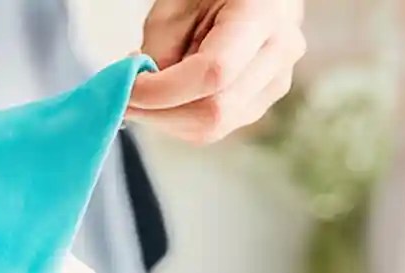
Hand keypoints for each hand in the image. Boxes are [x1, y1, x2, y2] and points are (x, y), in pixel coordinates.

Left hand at [129, 0, 305, 144]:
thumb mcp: (175, 5)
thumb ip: (158, 50)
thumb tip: (140, 97)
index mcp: (262, 15)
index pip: (213, 74)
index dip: (161, 91)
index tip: (125, 88)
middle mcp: (279, 52)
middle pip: (214, 112)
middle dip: (158, 113)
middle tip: (125, 96)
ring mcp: (276, 81)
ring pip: (213, 127)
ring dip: (166, 118)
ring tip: (149, 89)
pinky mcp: (262, 100)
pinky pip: (215, 126)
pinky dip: (180, 118)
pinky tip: (169, 94)